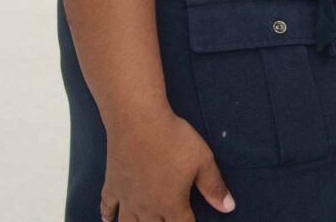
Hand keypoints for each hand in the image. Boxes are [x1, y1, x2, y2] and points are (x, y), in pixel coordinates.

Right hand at [100, 108, 233, 221]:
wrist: (139, 124)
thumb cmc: (175, 140)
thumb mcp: (203, 162)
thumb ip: (214, 187)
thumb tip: (229, 207)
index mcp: (171, 204)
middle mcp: (146, 207)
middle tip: (168, 221)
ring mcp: (126, 198)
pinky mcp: (112, 185)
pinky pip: (107, 206)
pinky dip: (106, 215)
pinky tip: (107, 220)